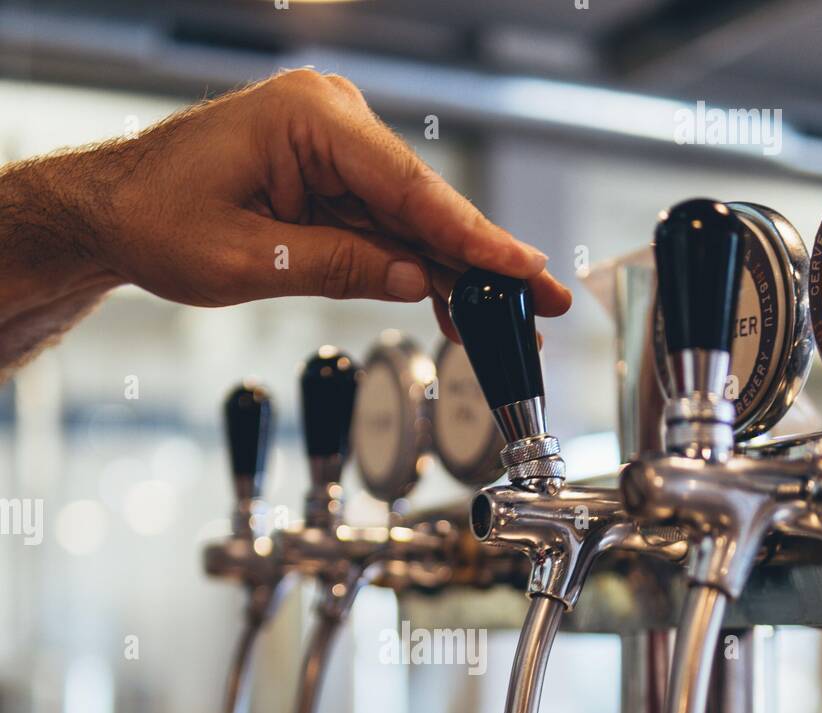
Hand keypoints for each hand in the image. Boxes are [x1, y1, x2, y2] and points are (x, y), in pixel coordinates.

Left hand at [5, 69, 569, 346]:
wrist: (113, 209)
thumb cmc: (159, 219)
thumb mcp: (248, 260)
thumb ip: (338, 266)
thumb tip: (416, 283)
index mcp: (311, 119)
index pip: (411, 189)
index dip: (475, 239)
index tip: (526, 270)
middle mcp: (331, 119)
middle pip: (424, 202)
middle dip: (482, 261)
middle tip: (544, 304)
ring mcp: (332, 145)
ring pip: (411, 219)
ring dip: (454, 272)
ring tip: (507, 320)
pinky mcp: (328, 174)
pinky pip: (385, 224)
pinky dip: (414, 265)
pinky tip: (452, 304)